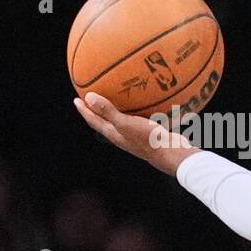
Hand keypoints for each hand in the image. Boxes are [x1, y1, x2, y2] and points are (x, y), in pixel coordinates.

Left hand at [74, 93, 198, 175]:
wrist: (173, 152)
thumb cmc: (149, 139)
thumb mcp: (126, 124)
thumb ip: (108, 111)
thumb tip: (88, 97)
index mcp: (115, 134)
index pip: (94, 121)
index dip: (84, 111)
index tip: (76, 100)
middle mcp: (124, 136)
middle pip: (106, 122)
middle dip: (98, 111)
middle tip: (92, 98)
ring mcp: (138, 136)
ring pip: (124, 121)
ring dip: (119, 110)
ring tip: (118, 98)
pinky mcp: (152, 133)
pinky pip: (142, 118)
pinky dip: (140, 109)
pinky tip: (148, 101)